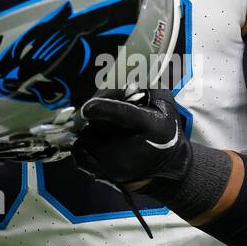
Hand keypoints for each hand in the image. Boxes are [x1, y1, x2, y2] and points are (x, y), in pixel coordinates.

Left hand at [72, 88, 191, 189]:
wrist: (167, 169)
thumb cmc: (165, 133)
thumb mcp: (166, 107)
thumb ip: (150, 87)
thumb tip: (132, 72)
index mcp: (149, 125)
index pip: (122, 114)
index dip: (103, 109)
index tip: (88, 106)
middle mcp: (130, 147)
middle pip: (99, 123)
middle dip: (97, 114)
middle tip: (106, 113)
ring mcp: (115, 163)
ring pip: (87, 136)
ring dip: (90, 128)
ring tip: (104, 128)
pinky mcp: (104, 173)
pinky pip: (79, 153)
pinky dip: (82, 143)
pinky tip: (93, 139)